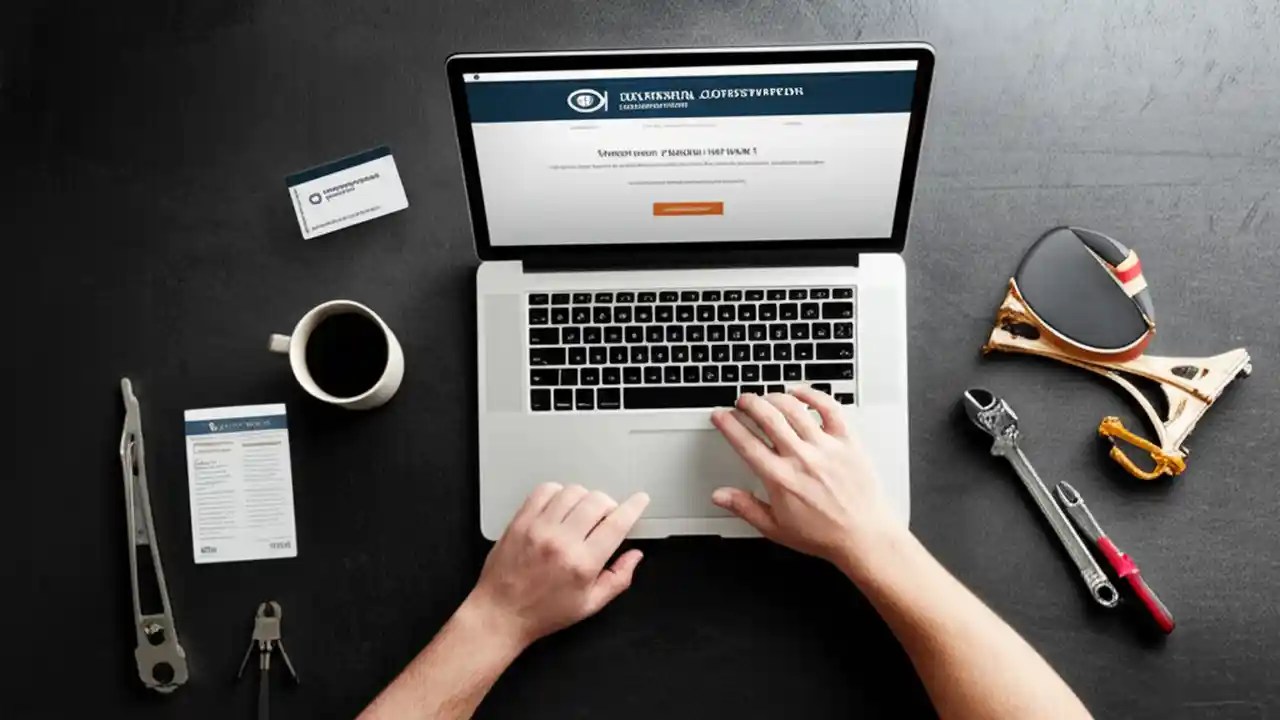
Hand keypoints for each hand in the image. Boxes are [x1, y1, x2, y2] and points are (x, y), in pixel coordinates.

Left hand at [462, 484, 649, 649]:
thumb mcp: (590, 605)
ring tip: (582, 513)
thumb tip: (635, 556)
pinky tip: (559, 506)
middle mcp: (561, 541)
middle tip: (606, 516)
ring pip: (572, 491)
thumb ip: (618, 579)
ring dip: (584, 498)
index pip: (616, 523)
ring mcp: (538, 528)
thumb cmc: (543, 612)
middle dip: (609, 505)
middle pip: (597, 501)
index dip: (633, 507)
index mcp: (582, 563)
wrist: (501, 613)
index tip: (639, 500)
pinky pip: (544, 491)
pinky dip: (558, 493)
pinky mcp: (520, 521)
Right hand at [710, 387, 904, 575]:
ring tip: (765, 397)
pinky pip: (829, 408)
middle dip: (749, 403)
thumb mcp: (775, 528)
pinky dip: (812, 394)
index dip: (728, 424)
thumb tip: (720, 495)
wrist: (863, 536)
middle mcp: (801, 459)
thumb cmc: (823, 534)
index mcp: (780, 479)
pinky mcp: (847, 442)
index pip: (746, 443)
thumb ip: (745, 508)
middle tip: (742, 401)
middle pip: (768, 417)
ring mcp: (825, 447)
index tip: (720, 415)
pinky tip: (800, 392)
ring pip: (794, 408)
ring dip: (774, 397)